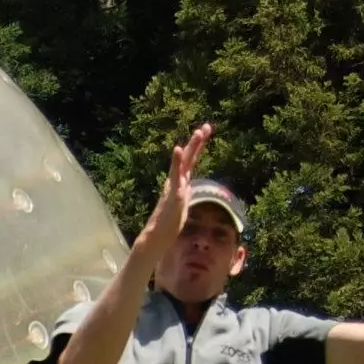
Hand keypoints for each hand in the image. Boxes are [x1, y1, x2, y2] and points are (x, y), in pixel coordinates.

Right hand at [132, 123, 214, 263]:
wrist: (156, 237)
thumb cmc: (168, 225)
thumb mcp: (181, 206)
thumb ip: (184, 194)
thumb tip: (188, 188)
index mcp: (179, 184)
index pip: (190, 162)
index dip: (198, 147)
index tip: (205, 132)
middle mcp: (176, 182)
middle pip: (188, 158)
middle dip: (197, 142)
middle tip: (206, 126)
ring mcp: (174, 187)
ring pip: (183, 163)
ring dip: (191, 147)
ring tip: (199, 132)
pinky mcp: (173, 194)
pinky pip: (175, 175)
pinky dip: (176, 162)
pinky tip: (178, 150)